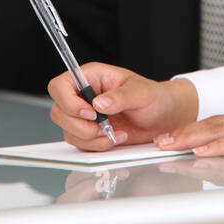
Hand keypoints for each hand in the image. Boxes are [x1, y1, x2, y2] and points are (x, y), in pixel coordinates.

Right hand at [47, 63, 197, 150]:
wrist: (164, 118)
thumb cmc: (154, 97)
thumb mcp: (142, 92)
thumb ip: (121, 96)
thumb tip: (100, 103)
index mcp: (92, 77)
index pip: (60, 85)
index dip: (68, 101)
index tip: (90, 113)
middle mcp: (84, 96)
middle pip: (59, 112)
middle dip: (80, 126)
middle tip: (102, 127)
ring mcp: (85, 116)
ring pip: (68, 131)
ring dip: (90, 139)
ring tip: (114, 134)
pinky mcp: (90, 133)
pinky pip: (81, 144)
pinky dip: (97, 146)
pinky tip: (115, 139)